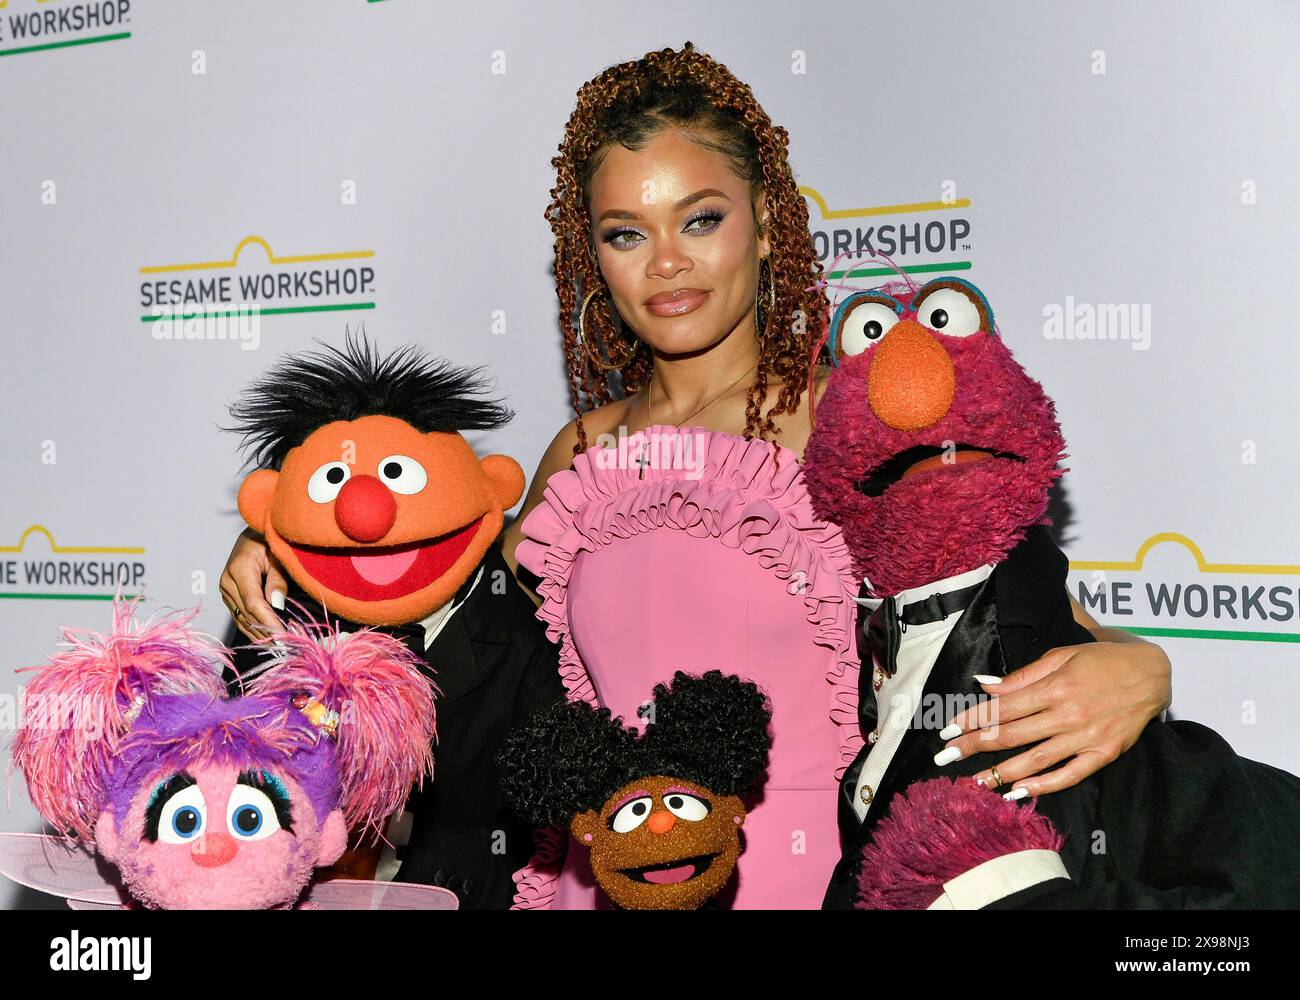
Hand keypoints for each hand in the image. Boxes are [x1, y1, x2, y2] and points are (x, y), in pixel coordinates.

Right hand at [218, 527, 287, 640]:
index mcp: (239, 569)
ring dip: (259, 635)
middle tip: (286, 647)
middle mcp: (227, 582)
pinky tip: (266, 640)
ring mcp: (226, 590)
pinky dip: (253, 629)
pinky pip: (240, 616)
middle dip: (266, 632)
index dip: (269, 622)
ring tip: (278, 649)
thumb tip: (276, 605)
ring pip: (241, 619)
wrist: (255, 532)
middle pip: (247, 614)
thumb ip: (278, 579)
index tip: (284, 636)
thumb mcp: (278, 555)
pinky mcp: (229, 596)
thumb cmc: (270, 539)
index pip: (254, 603)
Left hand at [934, 638, 1171, 797]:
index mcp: (1054, 687)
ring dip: (1001, 773)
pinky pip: (1069, 774)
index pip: (1003, 708)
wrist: (1152, 674)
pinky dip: (1044, 786)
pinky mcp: (1103, 754)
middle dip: (976, 747)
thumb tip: (986, 685)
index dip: (973, 719)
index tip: (949, 730)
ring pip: (1035, 760)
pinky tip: (1019, 793)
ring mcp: (1086, 738)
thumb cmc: (1102, 660)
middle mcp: (1067, 715)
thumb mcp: (1061, 656)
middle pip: (1012, 735)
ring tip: (974, 784)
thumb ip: (1023, 676)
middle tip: (946, 758)